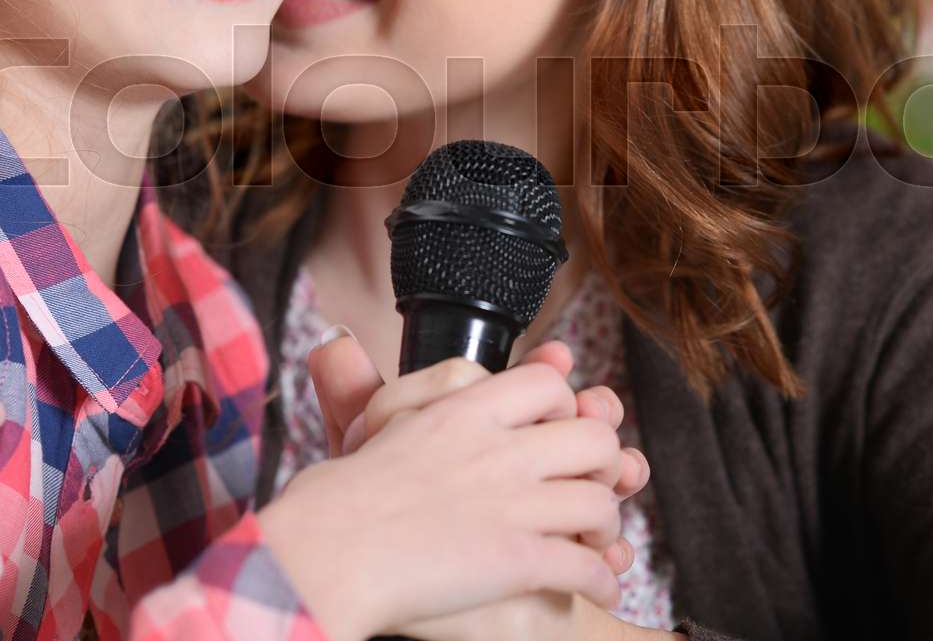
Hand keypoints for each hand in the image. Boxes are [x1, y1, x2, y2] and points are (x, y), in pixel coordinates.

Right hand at [259, 347, 626, 640]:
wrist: (323, 556)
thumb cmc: (333, 502)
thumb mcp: (363, 426)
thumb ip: (375, 388)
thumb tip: (339, 344)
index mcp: (465, 412)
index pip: (547, 385)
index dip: (565, 407)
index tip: (558, 430)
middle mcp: (498, 451)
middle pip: (594, 438)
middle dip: (605, 466)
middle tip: (593, 486)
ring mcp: (511, 505)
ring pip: (600, 502)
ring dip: (609, 528)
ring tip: (600, 544)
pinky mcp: (516, 559)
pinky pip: (585, 565)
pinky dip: (602, 581)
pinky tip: (598, 588)